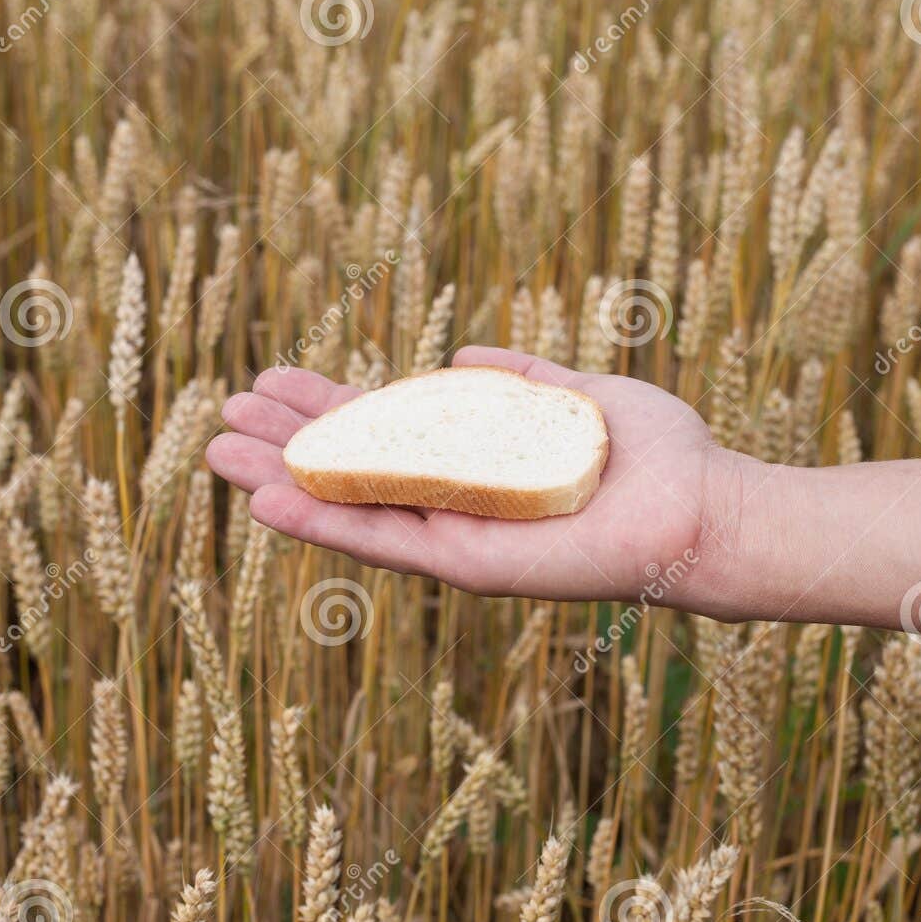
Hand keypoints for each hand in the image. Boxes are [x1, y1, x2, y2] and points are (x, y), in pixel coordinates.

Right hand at [207, 346, 743, 608]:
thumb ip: (520, 378)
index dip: (326, 407)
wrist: (703, 510)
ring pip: (352, 509)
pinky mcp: (470, 565)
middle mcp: (459, 502)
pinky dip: (324, 525)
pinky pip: (386, 542)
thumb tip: (463, 356)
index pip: (383, 433)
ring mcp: (459, 537)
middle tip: (222, 415)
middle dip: (286, 443)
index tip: (274, 378)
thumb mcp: (577, 394)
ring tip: (218, 455)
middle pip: (352, 472)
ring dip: (282, 485)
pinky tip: (269, 505)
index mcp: (477, 461)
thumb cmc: (656, 456)